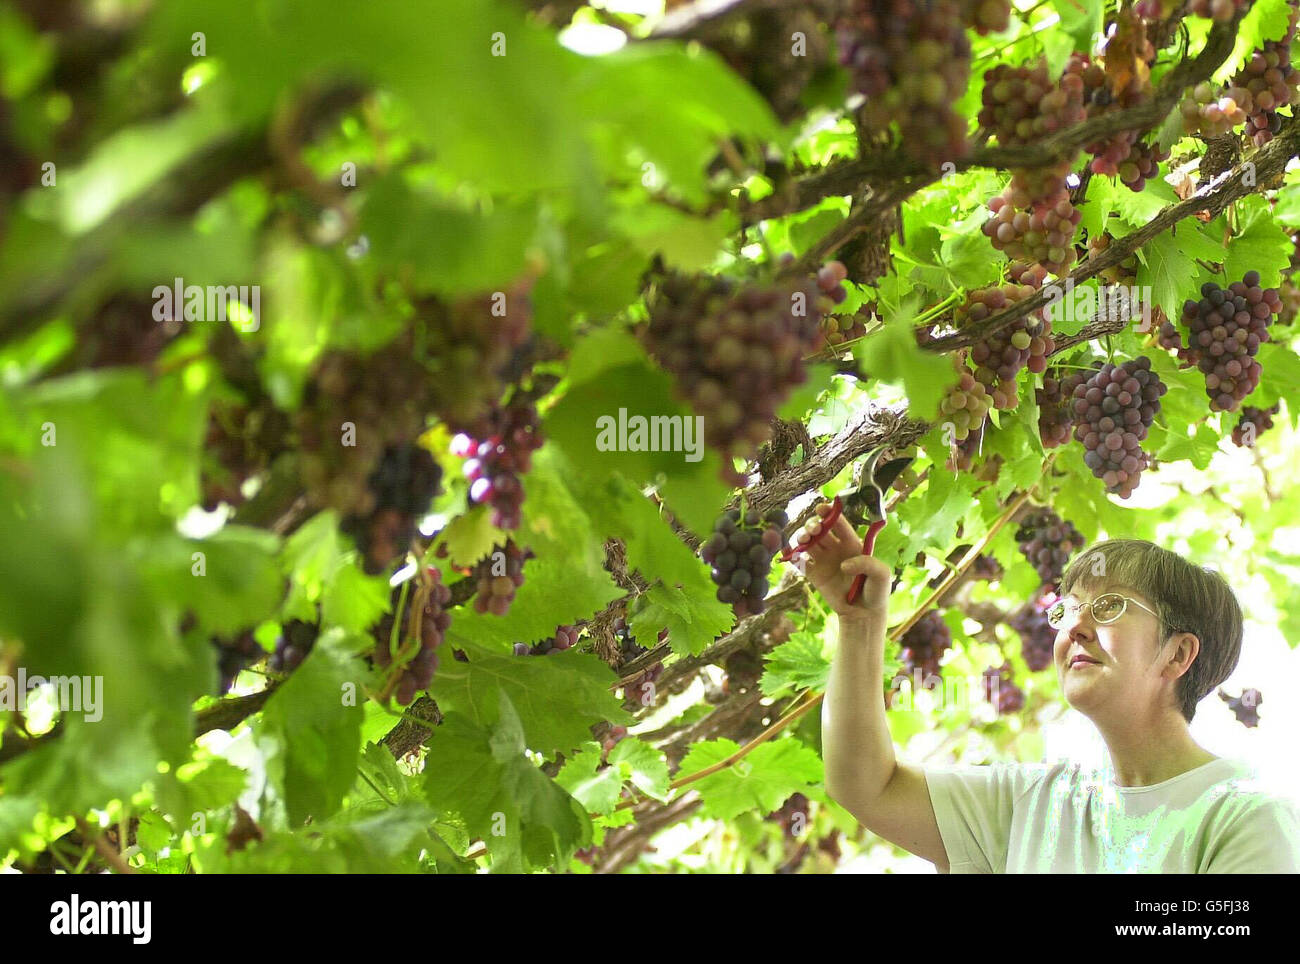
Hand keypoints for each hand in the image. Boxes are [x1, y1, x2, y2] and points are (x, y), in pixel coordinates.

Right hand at [792, 502, 890, 618]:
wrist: (864, 614)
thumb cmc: (876, 591)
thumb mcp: (881, 574)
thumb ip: (867, 564)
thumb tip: (843, 565)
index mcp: (852, 543)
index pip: (838, 523)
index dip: (829, 513)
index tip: (821, 509)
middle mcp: (836, 549)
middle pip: (819, 529)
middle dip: (813, 525)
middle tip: (813, 530)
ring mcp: (824, 561)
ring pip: (807, 542)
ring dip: (802, 536)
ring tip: (803, 540)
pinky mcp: (814, 575)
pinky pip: (800, 562)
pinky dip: (791, 555)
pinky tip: (788, 552)